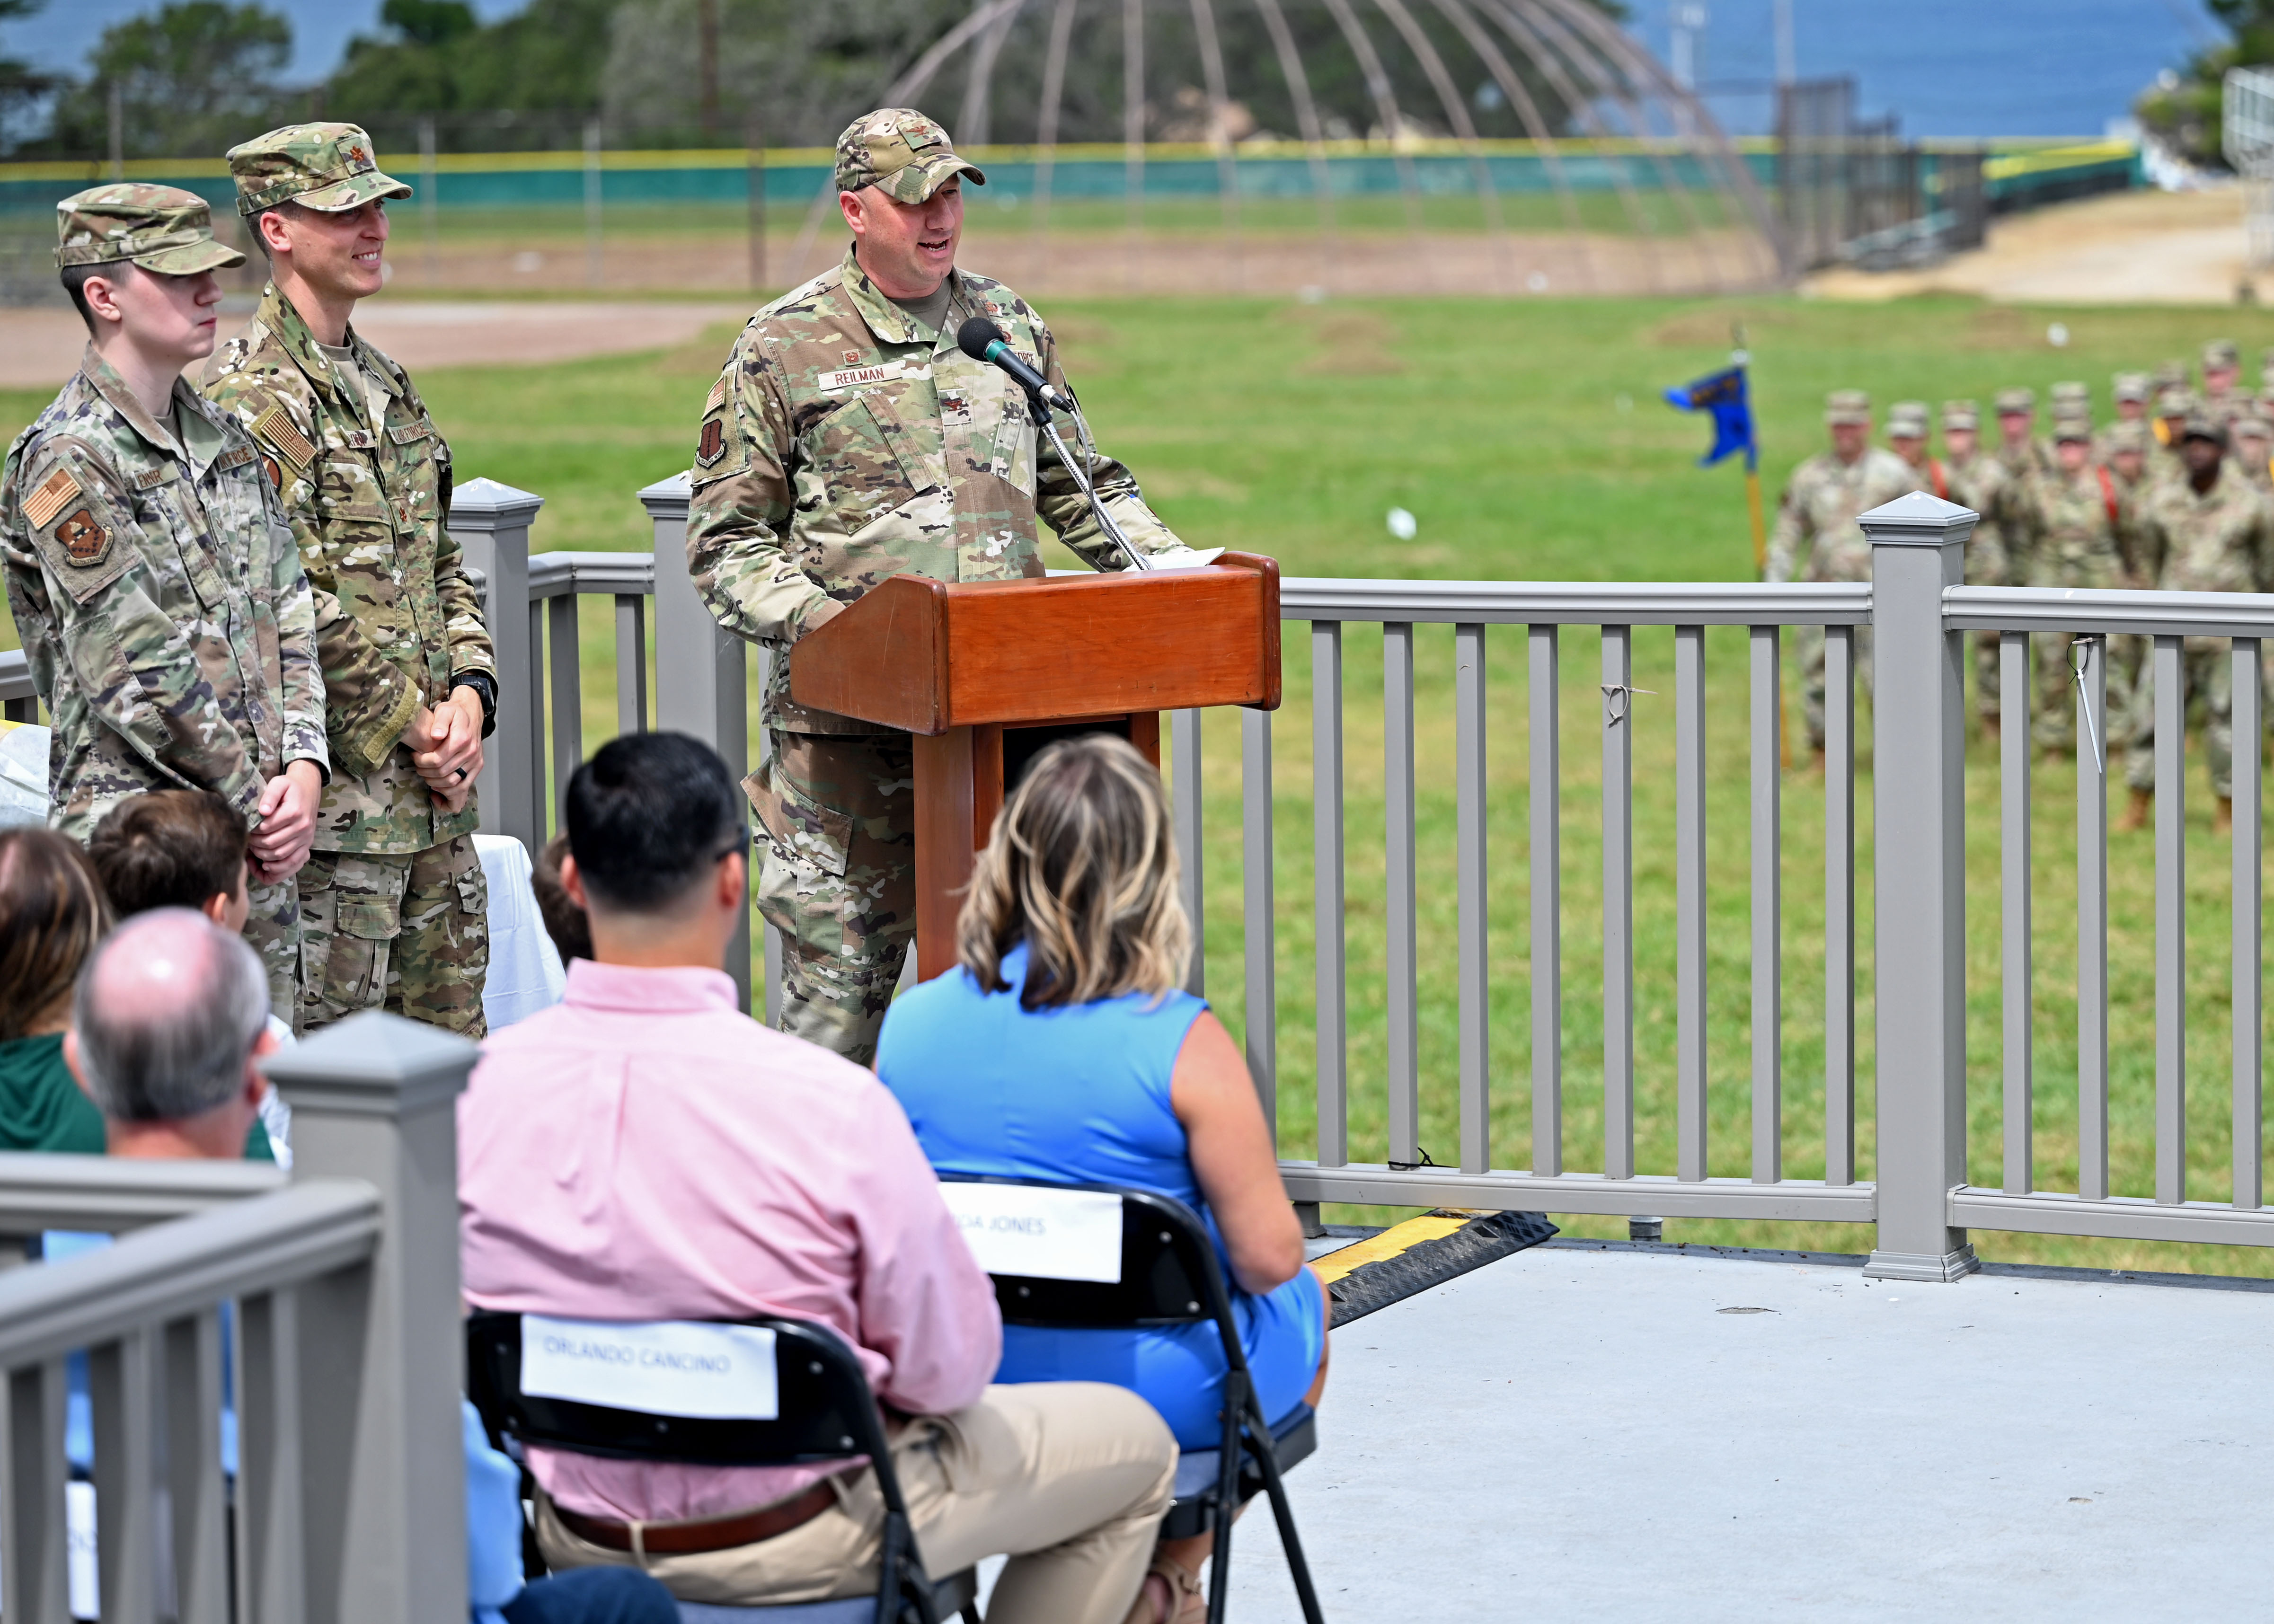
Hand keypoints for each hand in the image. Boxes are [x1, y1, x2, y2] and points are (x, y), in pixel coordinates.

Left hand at [248, 760, 323, 883]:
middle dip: (254, 844)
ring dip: (262, 856)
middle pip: (271, 844)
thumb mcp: (279, 783)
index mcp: (294, 812)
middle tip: (247, 839)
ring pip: (280, 855)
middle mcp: (303, 828)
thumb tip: (262, 811)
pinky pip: (293, 864)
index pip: (266, 828)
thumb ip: (270, 795)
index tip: (246, 827)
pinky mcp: (307, 847)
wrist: (309, 791)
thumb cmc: (290, 788)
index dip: (252, 830)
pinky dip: (278, 869)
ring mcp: (306, 839)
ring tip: (253, 849)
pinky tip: (265, 866)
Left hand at [411, 688, 483, 810]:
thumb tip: (436, 735)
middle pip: (443, 773)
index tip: (415, 756)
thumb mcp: (445, 711)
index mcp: (462, 739)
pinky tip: (438, 788)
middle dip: (425, 773)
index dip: (421, 762)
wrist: (471, 715)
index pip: (437, 760)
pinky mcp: (477, 768)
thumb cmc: (455, 713)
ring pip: (453, 784)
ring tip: (426, 775)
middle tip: (418, 767)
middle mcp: (471, 753)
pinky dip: (449, 793)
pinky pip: (463, 787)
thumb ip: (440, 721)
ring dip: (435, 784)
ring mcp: (476, 762)